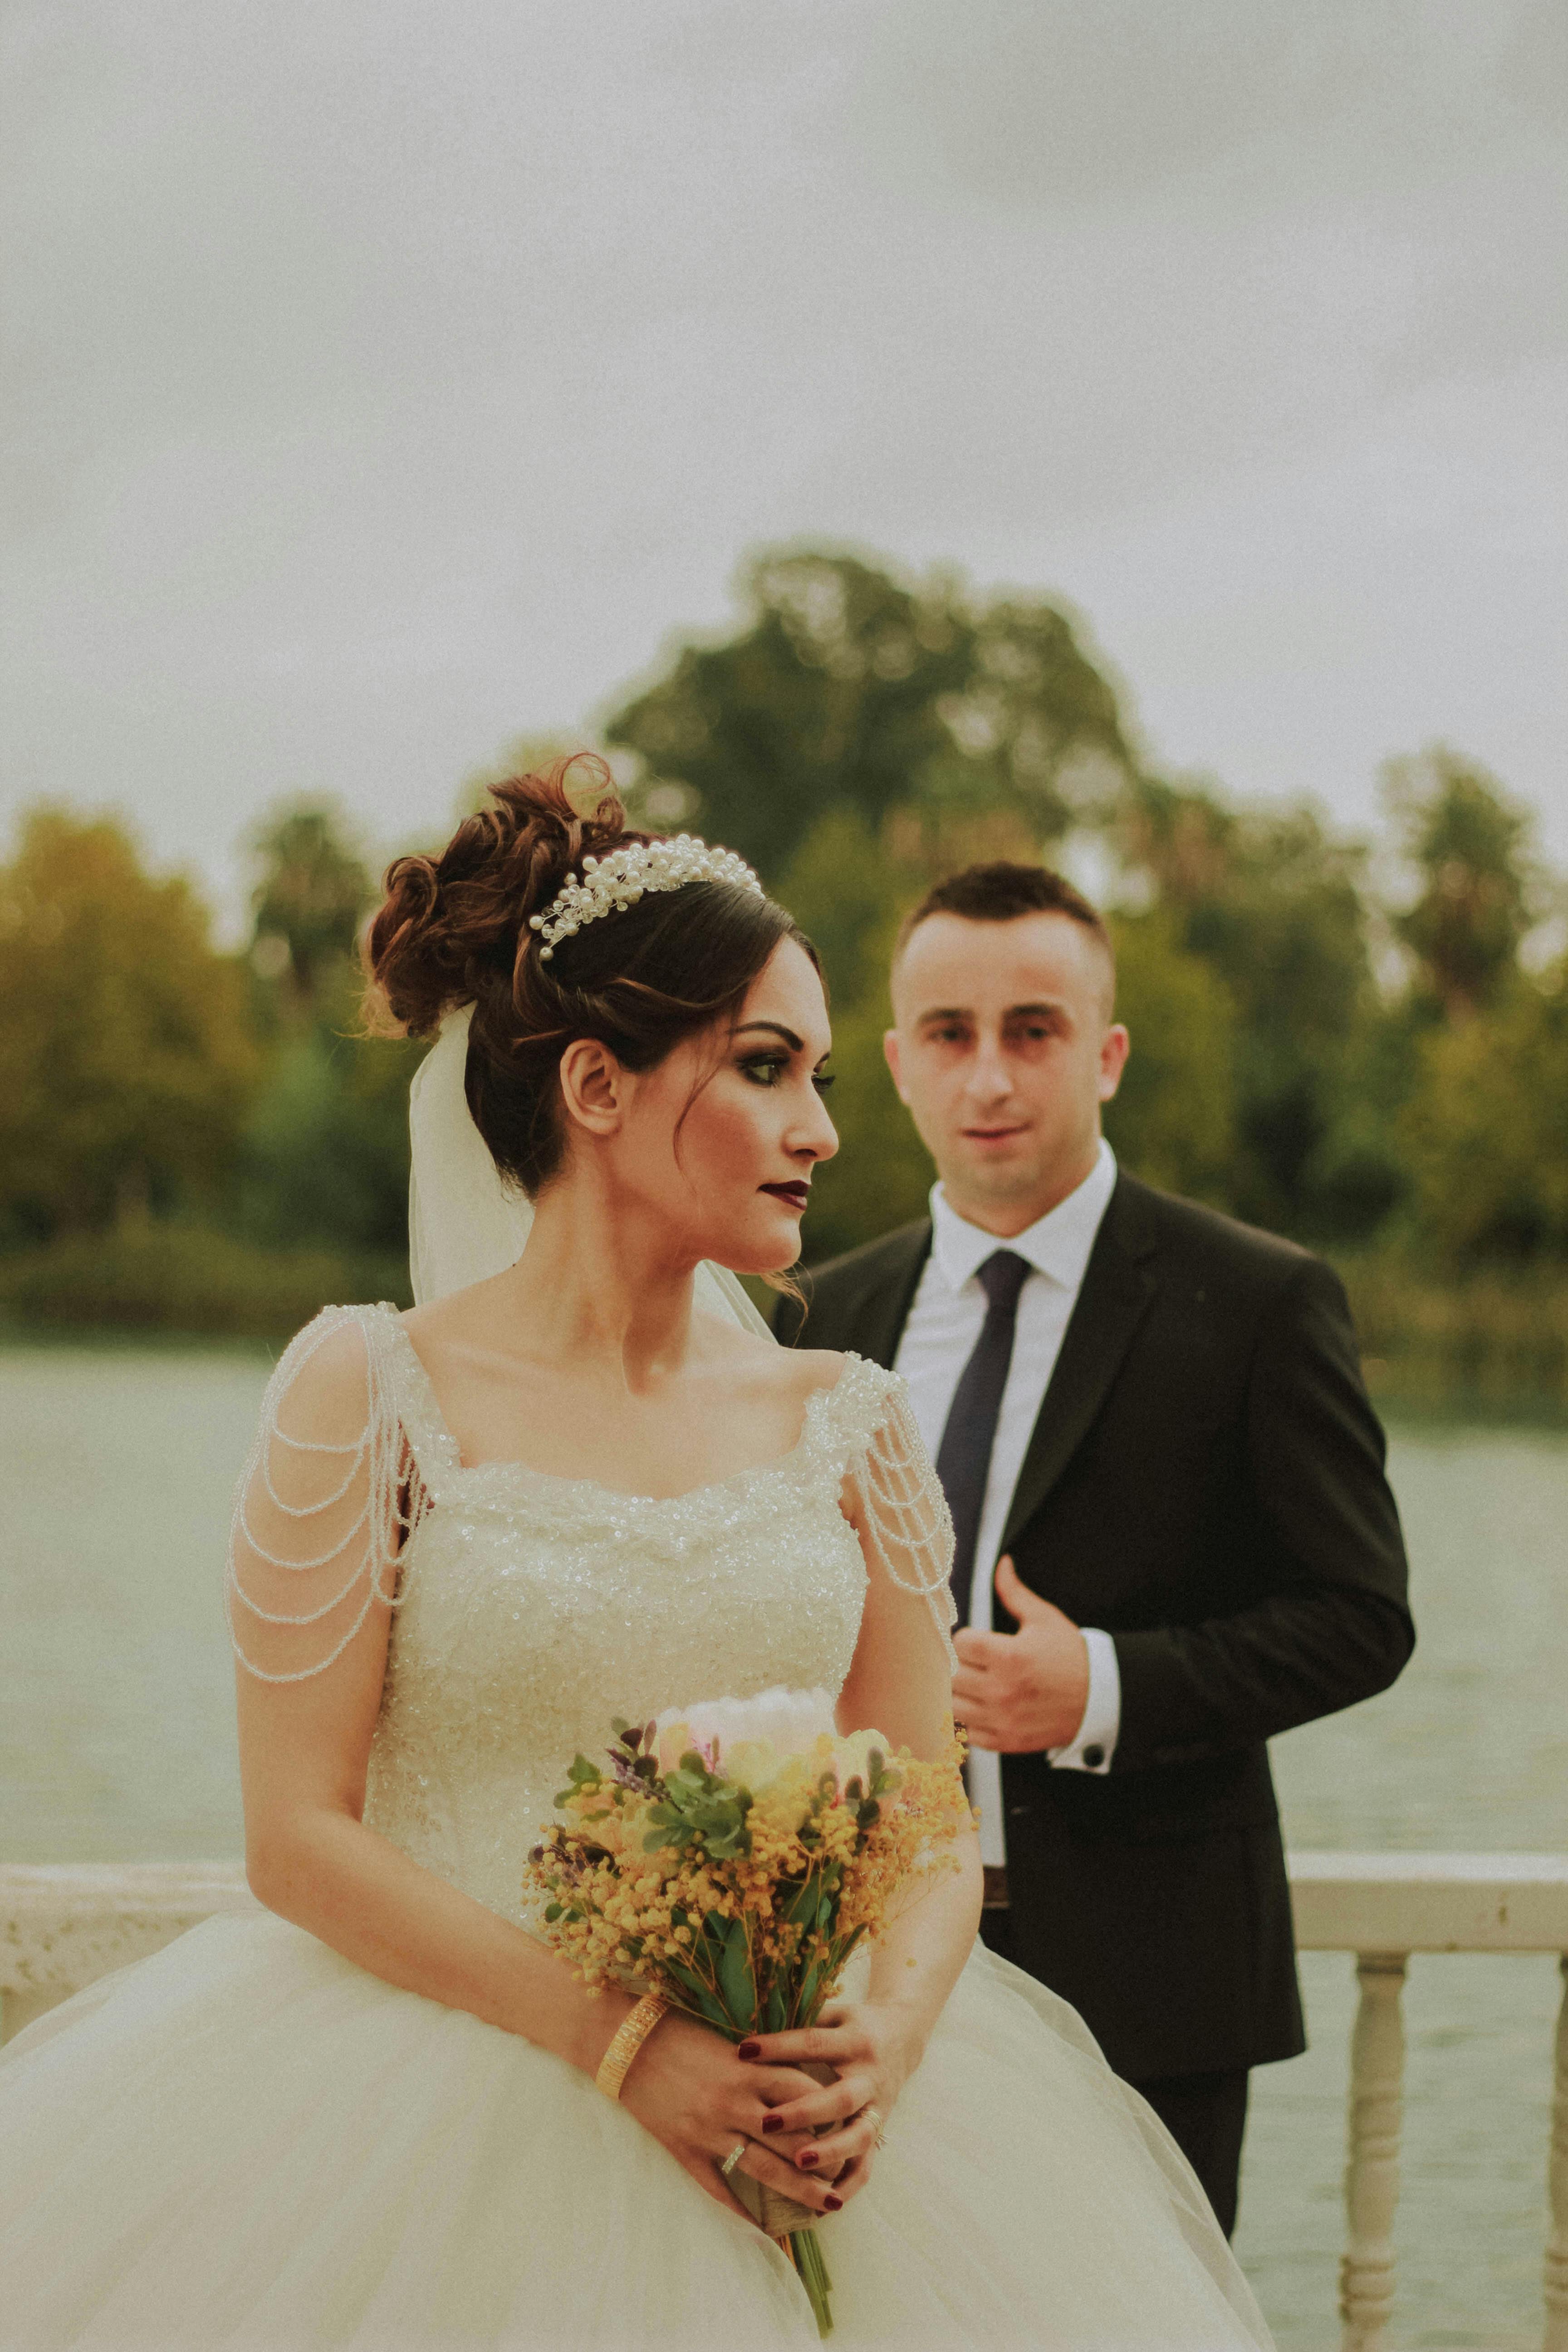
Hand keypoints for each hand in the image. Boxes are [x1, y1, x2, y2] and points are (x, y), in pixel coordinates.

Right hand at [618, 2006, 846, 2224]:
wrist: (626, 2044)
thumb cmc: (678, 2030)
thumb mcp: (727, 2038)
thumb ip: (763, 2058)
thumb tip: (801, 2073)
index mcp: (746, 2068)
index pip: (802, 2092)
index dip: (830, 2108)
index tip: (851, 2119)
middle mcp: (733, 2101)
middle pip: (791, 2136)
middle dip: (825, 2158)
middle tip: (850, 2173)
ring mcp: (709, 2130)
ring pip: (763, 2167)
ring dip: (799, 2189)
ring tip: (827, 2206)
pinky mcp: (685, 2149)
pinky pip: (718, 2187)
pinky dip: (741, 2210)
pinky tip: (762, 2228)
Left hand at [736, 1996, 925, 2209]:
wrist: (902, 2037)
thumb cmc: (853, 2024)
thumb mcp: (833, 2014)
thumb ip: (800, 2019)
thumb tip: (753, 2021)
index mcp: (854, 2041)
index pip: (813, 2044)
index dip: (779, 2047)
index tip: (742, 2051)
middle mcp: (869, 2076)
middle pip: (839, 2098)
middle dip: (804, 2112)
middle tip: (767, 2121)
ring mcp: (877, 2107)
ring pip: (858, 2136)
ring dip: (829, 2153)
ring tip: (799, 2163)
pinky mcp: (880, 2130)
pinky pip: (868, 2164)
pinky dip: (848, 2185)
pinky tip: (825, 2203)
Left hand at [952, 1555, 1089, 1751]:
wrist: (1100, 1699)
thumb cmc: (1070, 1655)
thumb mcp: (1044, 1619)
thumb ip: (1015, 1593)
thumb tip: (1002, 1564)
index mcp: (1010, 1656)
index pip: (960, 1643)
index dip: (967, 1638)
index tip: (979, 1641)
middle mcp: (1002, 1690)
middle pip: (952, 1674)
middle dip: (961, 1664)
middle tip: (975, 1663)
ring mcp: (1003, 1719)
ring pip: (954, 1705)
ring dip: (960, 1693)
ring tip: (975, 1685)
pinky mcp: (1006, 1741)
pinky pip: (969, 1734)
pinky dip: (971, 1721)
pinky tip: (984, 1708)